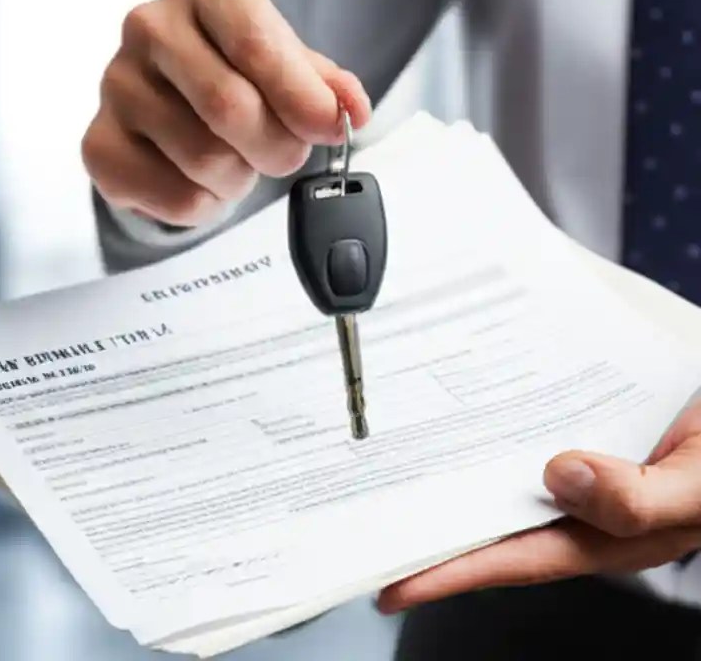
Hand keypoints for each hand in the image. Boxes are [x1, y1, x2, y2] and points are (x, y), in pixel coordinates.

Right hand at [81, 0, 371, 227]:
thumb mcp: (284, 63)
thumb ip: (321, 85)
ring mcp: (115, 87)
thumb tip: (348, 109)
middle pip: (229, 107)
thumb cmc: (229, 74)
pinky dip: (205, 204)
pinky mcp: (99, 146)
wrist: (162, 107)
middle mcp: (149, 28)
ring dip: (239, 177)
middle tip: (286, 154)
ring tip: (236, 162)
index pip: (256, 44)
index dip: (300, 96)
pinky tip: (200, 181)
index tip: (329, 127)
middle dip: (276, 146)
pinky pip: (175, 196)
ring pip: (204, 159)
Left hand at [377, 403, 700, 613]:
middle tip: (357, 525)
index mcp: (610, 534)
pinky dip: (486, 425)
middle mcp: (585, 507)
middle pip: (491, 524)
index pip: (513, 559)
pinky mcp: (579, 429)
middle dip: (426, 530)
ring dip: (447, 476)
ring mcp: (580, 468)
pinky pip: (520, 430)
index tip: (389, 584)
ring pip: (499, 478)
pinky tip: (453, 415)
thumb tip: (560, 476)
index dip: (450, 574)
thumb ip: (642, 496)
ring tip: (382, 475)